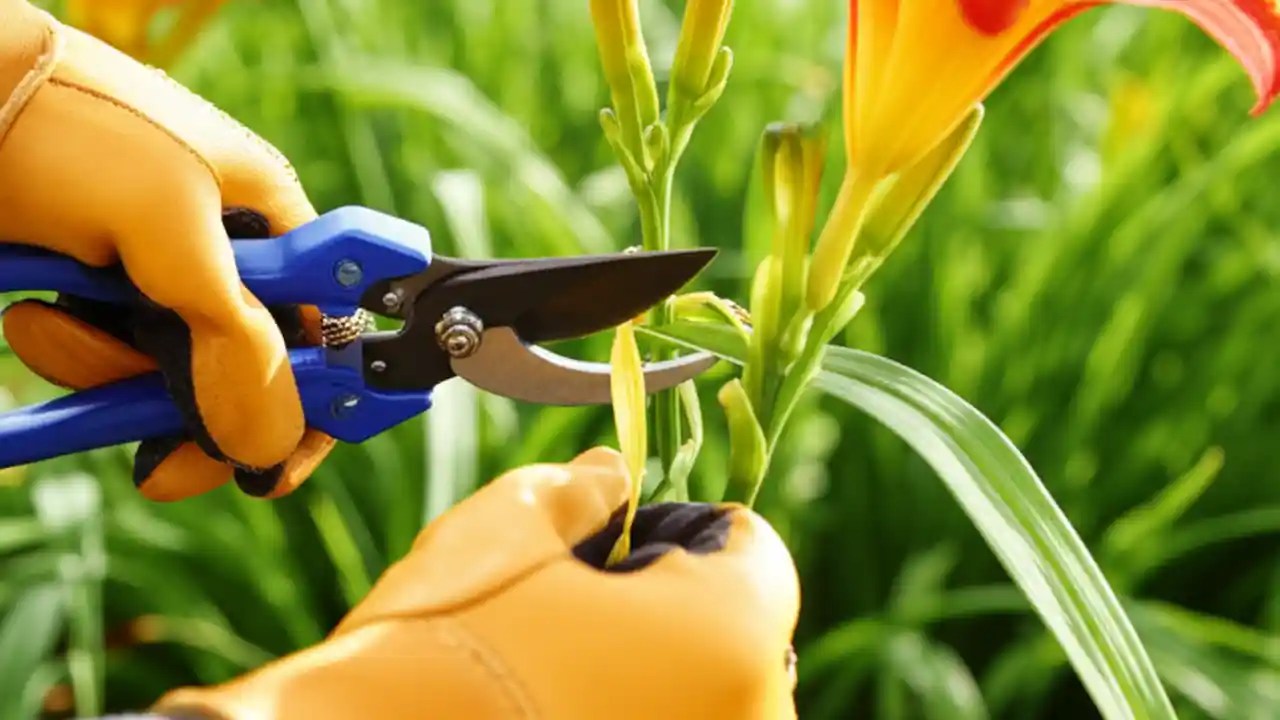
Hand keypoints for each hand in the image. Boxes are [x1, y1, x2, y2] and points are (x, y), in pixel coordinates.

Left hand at [0, 1, 331, 499]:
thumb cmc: (67, 129)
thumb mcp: (170, 230)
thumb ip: (235, 337)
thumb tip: (273, 442)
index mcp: (266, 219)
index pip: (325, 324)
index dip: (314, 397)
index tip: (276, 466)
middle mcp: (220, 250)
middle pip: (243, 365)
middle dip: (192, 408)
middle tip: (163, 464)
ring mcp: (153, 268)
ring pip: (165, 369)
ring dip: (108, 376)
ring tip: (50, 330)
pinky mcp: (93, 286)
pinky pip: (105, 358)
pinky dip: (71, 360)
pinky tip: (33, 325)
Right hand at [151, 448, 801, 718]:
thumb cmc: (443, 641)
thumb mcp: (515, 525)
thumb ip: (587, 488)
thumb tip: (613, 475)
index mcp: (733, 635)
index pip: (752, 546)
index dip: (680, 524)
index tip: (616, 533)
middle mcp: (750, 716)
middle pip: (738, 625)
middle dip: (669, 596)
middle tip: (576, 596)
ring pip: (707, 690)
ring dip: (655, 663)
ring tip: (556, 659)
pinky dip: (633, 710)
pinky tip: (555, 706)